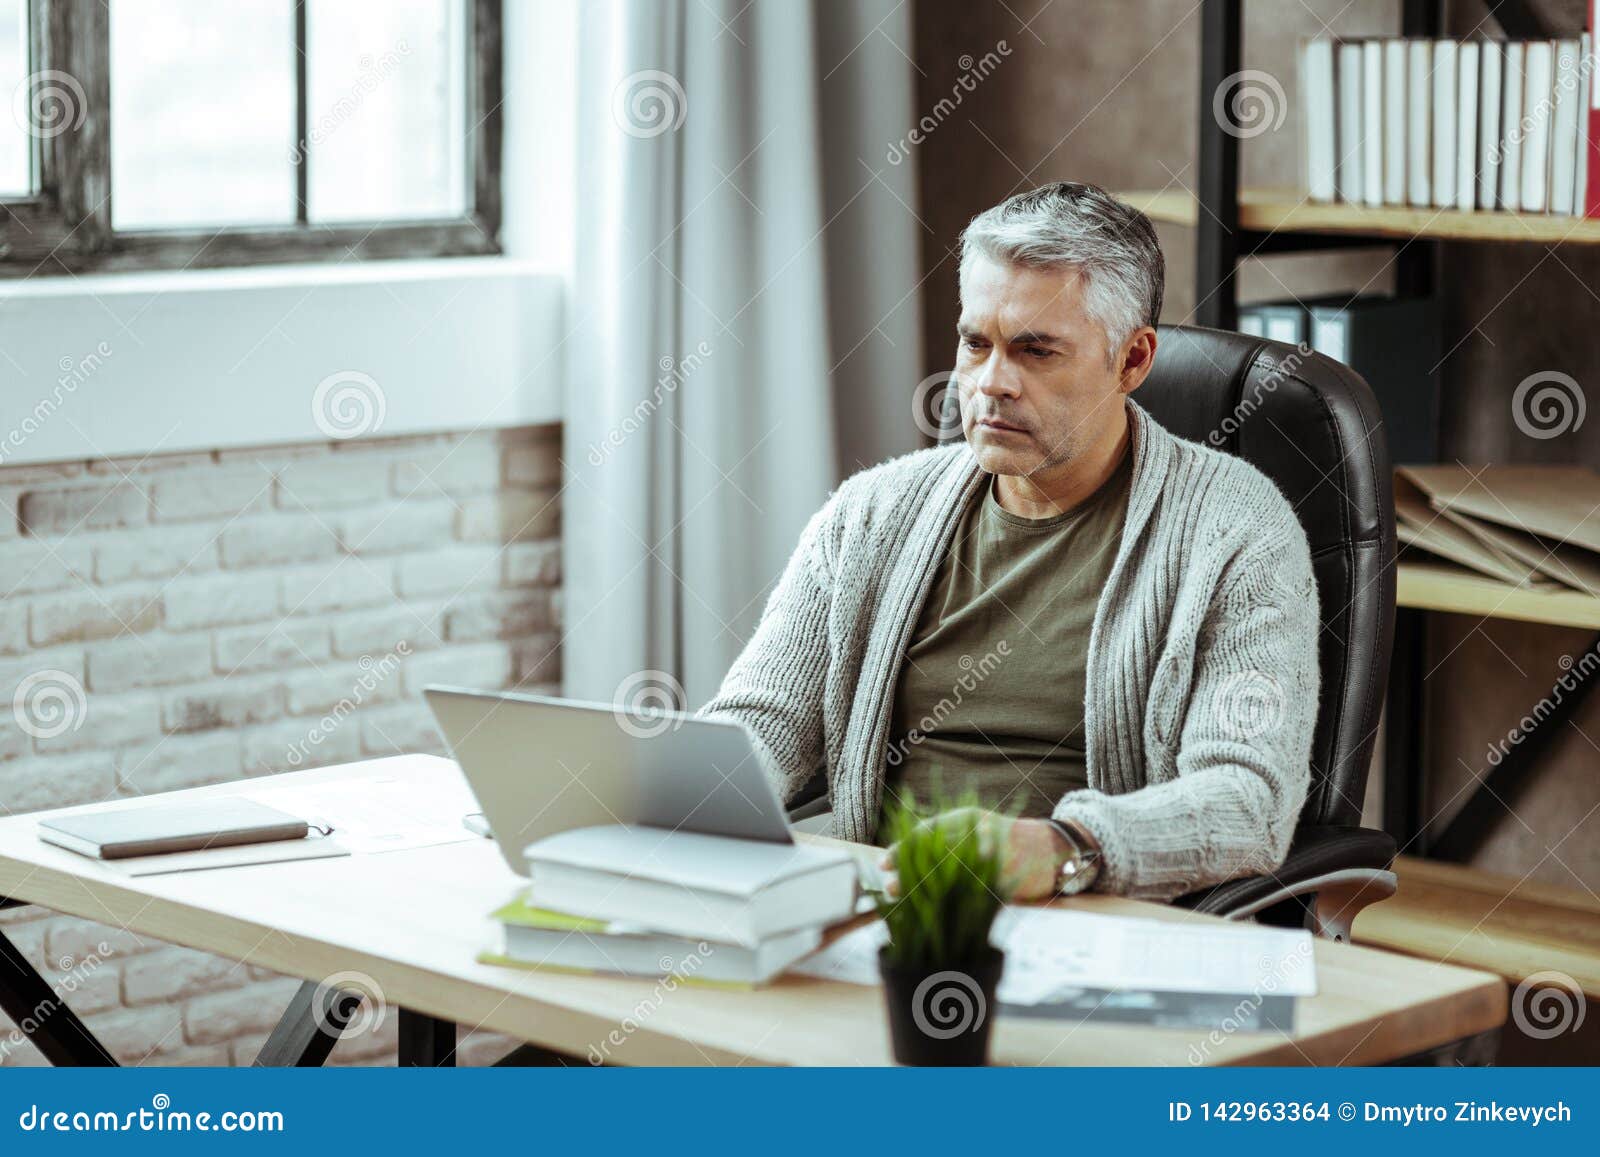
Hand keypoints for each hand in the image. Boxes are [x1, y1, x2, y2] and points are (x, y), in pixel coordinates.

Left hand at [878, 807, 1069, 901]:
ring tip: (901, 900)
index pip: (928, 831)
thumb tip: (908, 855)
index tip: (883, 862)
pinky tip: (931, 913)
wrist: (1052, 849)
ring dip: (922, 890)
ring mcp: (991, 858)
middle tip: (888, 885)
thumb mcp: (976, 825)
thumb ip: (948, 834)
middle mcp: (978, 834)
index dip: (902, 848)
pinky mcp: (1003, 881)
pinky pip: (969, 894)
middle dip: (907, 871)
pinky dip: (947, 904)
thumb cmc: (1006, 838)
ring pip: (948, 876)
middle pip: (933, 855)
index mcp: (969, 817)